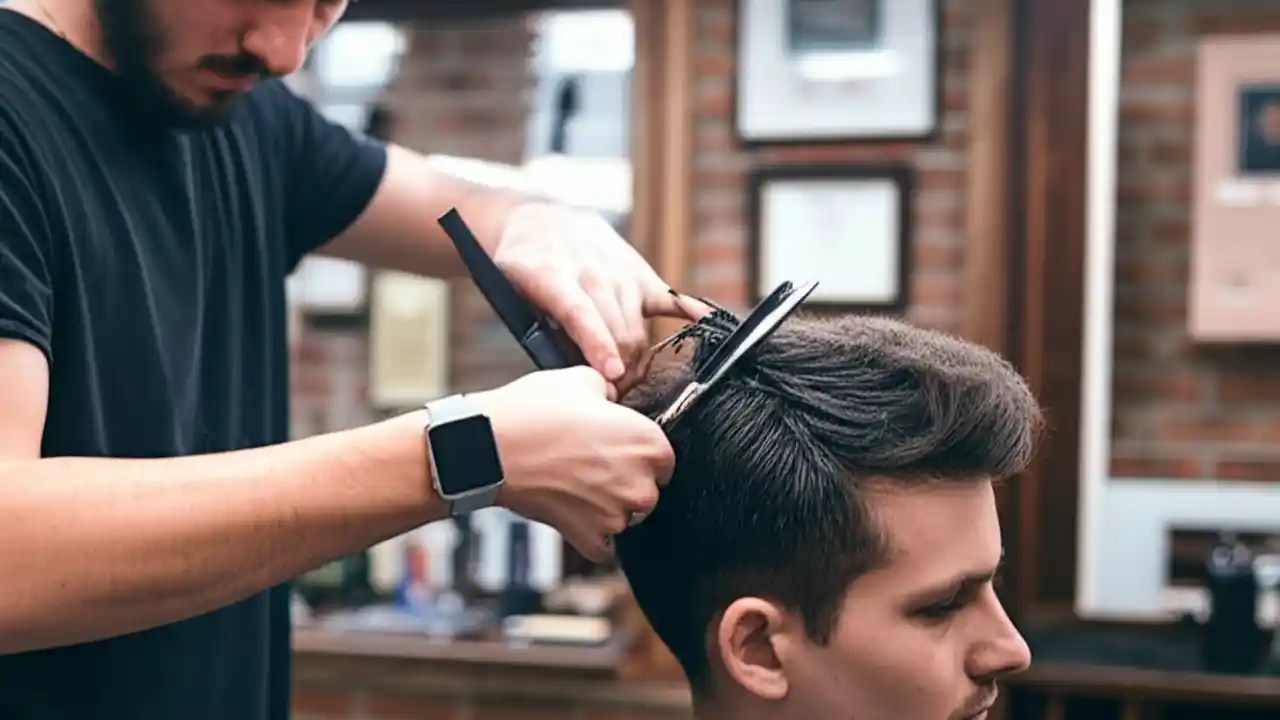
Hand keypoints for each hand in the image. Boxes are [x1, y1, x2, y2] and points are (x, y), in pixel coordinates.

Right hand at [470, 366, 673, 562]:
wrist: (494, 447)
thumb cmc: (536, 412)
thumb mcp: (582, 381)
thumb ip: (608, 393)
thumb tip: (609, 400)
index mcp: (649, 444)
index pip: (664, 459)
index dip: (641, 453)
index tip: (622, 450)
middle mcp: (641, 484)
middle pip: (648, 491)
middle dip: (627, 482)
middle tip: (595, 467)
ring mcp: (616, 515)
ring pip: (626, 519)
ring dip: (609, 508)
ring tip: (577, 487)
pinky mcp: (589, 538)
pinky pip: (604, 546)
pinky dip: (592, 536)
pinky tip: (574, 513)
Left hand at [494, 202, 711, 394]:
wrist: (544, 221)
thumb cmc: (526, 266)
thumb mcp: (515, 294)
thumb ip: (540, 330)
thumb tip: (572, 376)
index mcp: (554, 275)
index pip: (582, 313)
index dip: (599, 345)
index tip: (612, 374)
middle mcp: (593, 272)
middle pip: (618, 330)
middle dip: (620, 372)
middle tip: (612, 402)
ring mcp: (621, 273)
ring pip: (639, 327)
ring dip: (637, 363)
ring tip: (629, 387)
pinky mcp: (642, 275)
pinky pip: (672, 299)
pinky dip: (692, 313)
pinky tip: (707, 328)